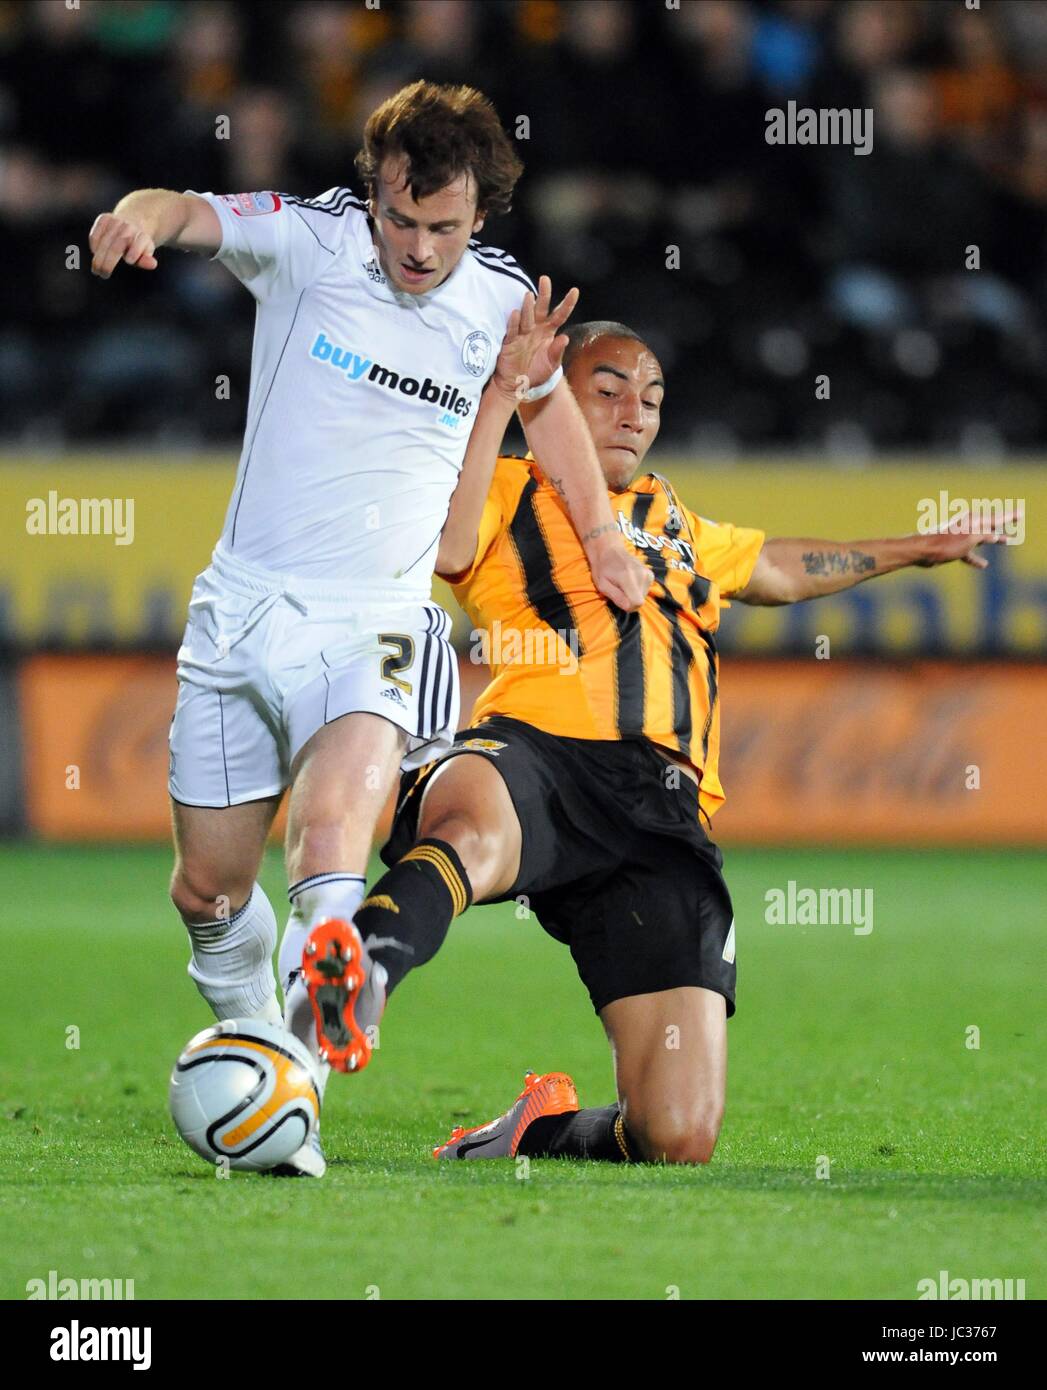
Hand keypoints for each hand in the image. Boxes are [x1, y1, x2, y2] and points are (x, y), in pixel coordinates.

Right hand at [89, 212, 158, 278]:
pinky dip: (94, 244)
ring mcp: (116, 221)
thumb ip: (146, 259)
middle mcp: (129, 227)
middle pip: (117, 246)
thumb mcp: (145, 253)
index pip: (139, 244)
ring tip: (96, 270)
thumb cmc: (139, 245)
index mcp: (142, 236)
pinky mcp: (104, 218)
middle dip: (108, 262)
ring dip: (98, 257)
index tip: (129, 261)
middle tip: (103, 274)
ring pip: (104, 241)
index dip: (135, 251)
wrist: (133, 222)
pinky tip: (95, 253)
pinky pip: (96, 232)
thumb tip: (153, 264)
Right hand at [492, 275, 578, 402]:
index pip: (559, 315)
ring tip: (529, 295)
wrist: (517, 384)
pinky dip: (514, 323)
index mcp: (548, 332)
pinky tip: (516, 313)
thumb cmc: (536, 372)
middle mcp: (536, 328)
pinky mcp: (510, 341)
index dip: (567, 303)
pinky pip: (512, 330)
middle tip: (545, 279)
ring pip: (526, 317)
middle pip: (541, 308)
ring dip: (527, 307)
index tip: (575, 290)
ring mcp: (522, 333)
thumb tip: (565, 338)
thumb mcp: (551, 365)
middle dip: (544, 294)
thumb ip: (557, 352)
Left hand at [586, 530, 652, 611]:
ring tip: (623, 584)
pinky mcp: (650, 574)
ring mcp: (648, 574)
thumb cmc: (603, 569)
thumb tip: (629, 607)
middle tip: (618, 589)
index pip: (637, 603)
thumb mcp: (602, 585)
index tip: (619, 599)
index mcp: (628, 577)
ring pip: (643, 597)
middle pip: (640, 601)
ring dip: (632, 595)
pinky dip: (637, 590)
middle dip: (629, 600)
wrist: (610, 550)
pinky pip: (645, 591)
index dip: (628, 607)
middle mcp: (641, 575)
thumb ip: (616, 597)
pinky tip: (629, 581)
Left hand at [912, 507, 1021, 568]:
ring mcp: (960, 537)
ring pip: (981, 538)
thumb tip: (995, 535)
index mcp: (973, 520)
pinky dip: (976, 558)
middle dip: (1003, 523)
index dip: (1009, 516)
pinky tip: (984, 565)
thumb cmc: (946, 543)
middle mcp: (967, 526)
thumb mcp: (971, 538)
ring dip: (994, 540)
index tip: (1020, 513)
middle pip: (990, 525)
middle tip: (1018, 518)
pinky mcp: (953, 548)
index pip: (996, 518)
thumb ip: (985, 535)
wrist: (923, 551)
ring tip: (1008, 541)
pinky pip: (969, 553)